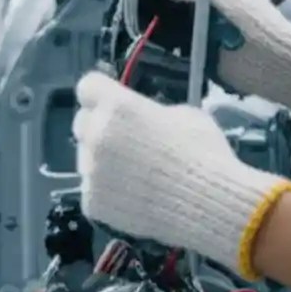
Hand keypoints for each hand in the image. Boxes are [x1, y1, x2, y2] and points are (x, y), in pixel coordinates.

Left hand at [73, 72, 290, 278]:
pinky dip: (109, 193)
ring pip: (87, 159)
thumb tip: (144, 119)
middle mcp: (96, 134)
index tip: (112, 105)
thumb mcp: (185, 115)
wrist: (208, 204)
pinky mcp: (91, 201)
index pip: (88, 88)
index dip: (101, 96)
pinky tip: (134, 198)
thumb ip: (152, 113)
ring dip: (104, 163)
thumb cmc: (203, 153)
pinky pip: (93, 190)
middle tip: (125, 143)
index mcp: (117, 105)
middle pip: (82, 122)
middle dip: (99, 129)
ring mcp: (90, 170)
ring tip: (137, 177)